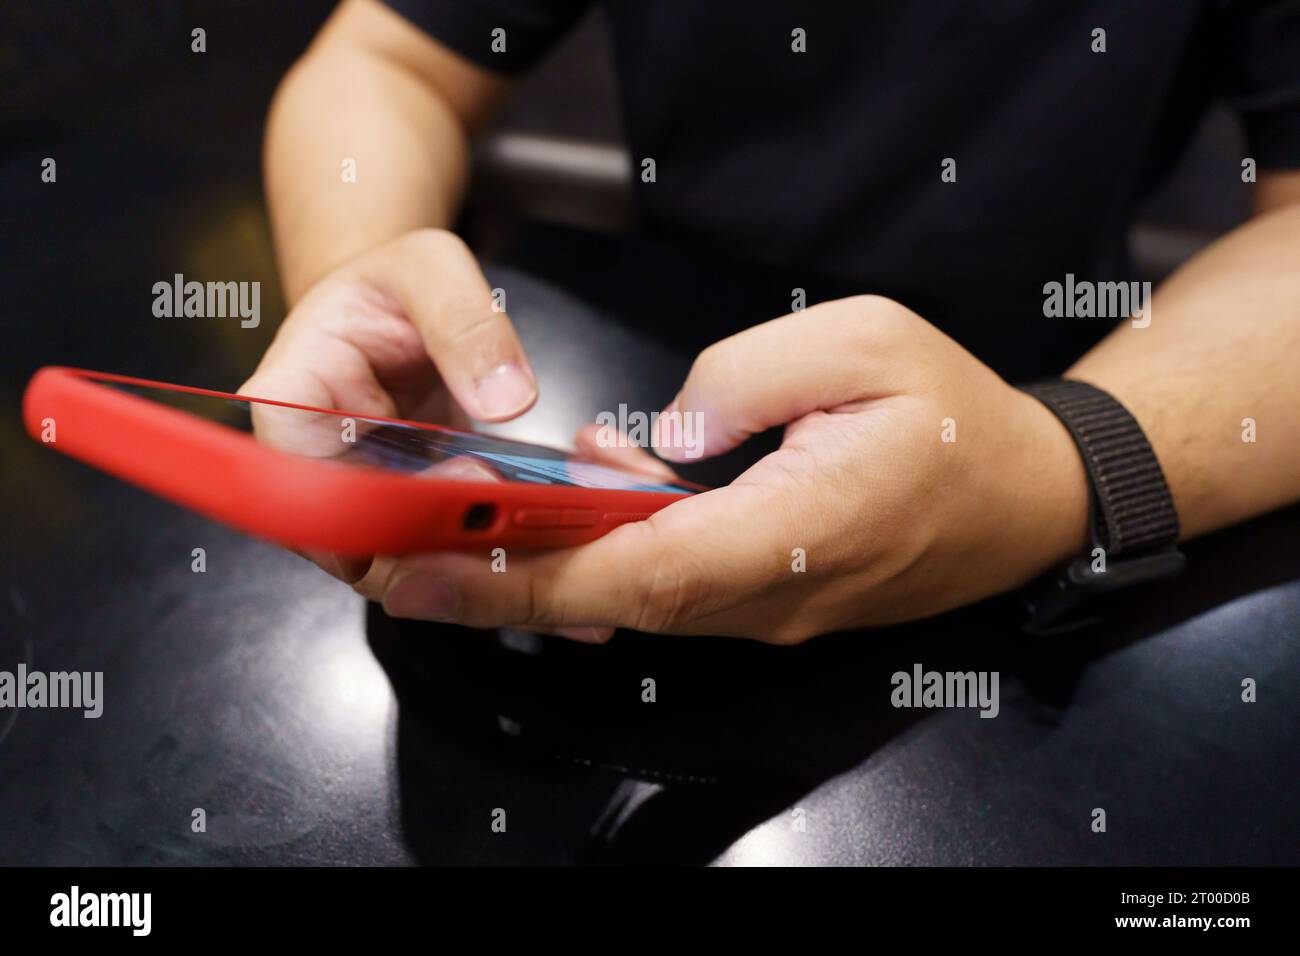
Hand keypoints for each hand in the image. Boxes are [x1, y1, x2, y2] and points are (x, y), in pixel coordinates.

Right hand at [241, 228, 537, 580]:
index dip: (345, 514)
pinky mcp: (398, 509)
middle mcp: (311, 456)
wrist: (399, 309)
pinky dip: (472, 542)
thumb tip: (506, 399)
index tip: (415, 521)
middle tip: (487, 516)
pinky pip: (428, 545)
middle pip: (344, 533)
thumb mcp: (432, 269)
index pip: (290, 472)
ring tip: (511, 520)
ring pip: (390, 553)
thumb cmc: (396, 283)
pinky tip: (517, 525)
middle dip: (418, 539)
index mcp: (291, 392)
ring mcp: (355, 490)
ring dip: (450, 550)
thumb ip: (466, 323)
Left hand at [367, 295, 1090, 643]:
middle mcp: (773, 592)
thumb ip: (751, 373)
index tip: (442, 563)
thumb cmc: (957, 414)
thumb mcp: (867, 339)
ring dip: (537, 582)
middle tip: (391, 567)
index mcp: (799, 526)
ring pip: (635, 607)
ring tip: (442, 544)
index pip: (647, 567)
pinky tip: (555, 524)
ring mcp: (771, 611)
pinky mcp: (769, 604)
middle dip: (499, 592)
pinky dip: (596, 570)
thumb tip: (664, 428)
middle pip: (618, 605)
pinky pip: (668, 595)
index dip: (539, 571)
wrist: (1025, 500)